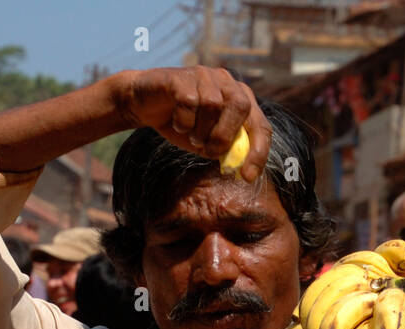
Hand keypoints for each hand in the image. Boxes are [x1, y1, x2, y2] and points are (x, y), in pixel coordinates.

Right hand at [110, 67, 270, 181]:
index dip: (258, 152)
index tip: (247, 176)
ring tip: (190, 134)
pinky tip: (176, 122)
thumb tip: (242, 167)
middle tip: (208, 151)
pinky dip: (183, 121)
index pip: (260, 125)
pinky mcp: (182, 76)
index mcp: (240, 98)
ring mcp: (204, 75)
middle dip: (225, 136)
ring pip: (212, 105)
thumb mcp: (208, 142)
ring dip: (199, 130)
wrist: (144, 104)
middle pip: (241, 106)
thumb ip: (226, 150)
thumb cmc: (182, 124)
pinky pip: (188, 102)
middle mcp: (227, 82)